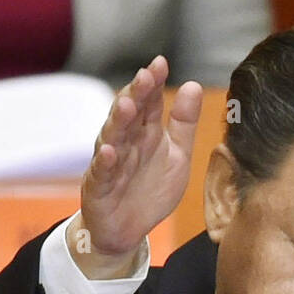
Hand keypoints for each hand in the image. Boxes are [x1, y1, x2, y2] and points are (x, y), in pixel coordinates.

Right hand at [71, 56, 202, 278]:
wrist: (126, 230)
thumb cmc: (149, 189)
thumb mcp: (176, 156)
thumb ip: (184, 124)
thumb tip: (194, 85)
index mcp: (145, 132)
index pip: (148, 103)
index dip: (153, 84)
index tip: (160, 63)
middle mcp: (125, 142)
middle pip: (130, 114)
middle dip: (136, 95)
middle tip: (145, 76)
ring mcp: (110, 163)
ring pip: (112, 138)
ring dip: (118, 122)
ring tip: (126, 105)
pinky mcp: (99, 187)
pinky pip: (102, 173)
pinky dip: (105, 162)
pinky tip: (109, 151)